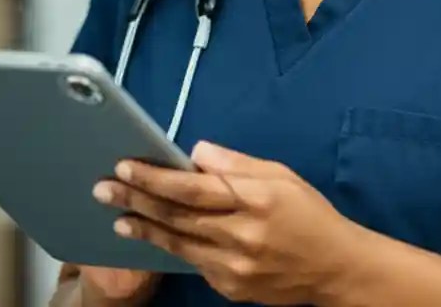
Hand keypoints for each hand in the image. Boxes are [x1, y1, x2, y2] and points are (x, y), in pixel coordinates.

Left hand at [93, 142, 362, 304]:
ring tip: (118, 215)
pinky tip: (153, 236)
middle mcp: (242, 235)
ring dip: (144, 228)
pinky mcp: (232, 288)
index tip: (126, 166)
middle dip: (136, 200)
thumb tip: (196, 152)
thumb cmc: (309, 214)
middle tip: (104, 188)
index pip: (193, 187)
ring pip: (178, 244)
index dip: (155, 178)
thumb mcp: (281, 175)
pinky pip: (195, 263)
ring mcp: (235, 267)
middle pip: (178, 215)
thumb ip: (237, 164)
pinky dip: (172, 248)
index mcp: (256, 200)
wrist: (336, 269)